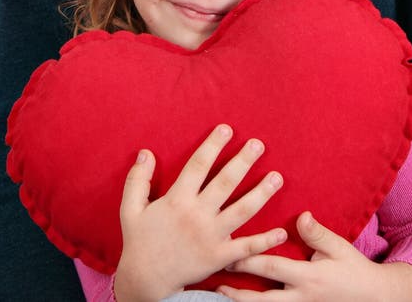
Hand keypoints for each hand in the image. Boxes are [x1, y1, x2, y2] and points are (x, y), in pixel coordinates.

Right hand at [113, 124, 286, 301]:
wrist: (145, 282)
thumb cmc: (139, 241)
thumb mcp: (130, 208)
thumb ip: (138, 179)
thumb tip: (146, 152)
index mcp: (177, 200)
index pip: (198, 166)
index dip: (213, 145)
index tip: (227, 129)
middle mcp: (197, 216)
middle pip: (225, 183)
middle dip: (243, 161)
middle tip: (258, 144)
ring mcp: (211, 237)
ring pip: (242, 211)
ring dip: (262, 194)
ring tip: (277, 177)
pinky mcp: (219, 258)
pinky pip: (246, 248)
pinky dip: (265, 241)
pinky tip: (281, 232)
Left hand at [218, 212, 411, 301]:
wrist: (374, 299)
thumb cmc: (354, 269)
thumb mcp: (339, 248)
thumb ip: (318, 234)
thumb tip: (301, 216)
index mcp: (308, 278)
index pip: (272, 268)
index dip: (250, 260)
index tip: (229, 252)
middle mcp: (300, 298)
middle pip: (261, 298)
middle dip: (237, 290)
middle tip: (215, 279)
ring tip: (220, 293)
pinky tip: (243, 300)